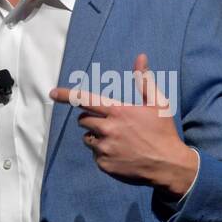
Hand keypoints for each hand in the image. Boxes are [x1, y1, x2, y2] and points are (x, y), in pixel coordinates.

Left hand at [49, 52, 196, 193]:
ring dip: (97, 137)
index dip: (67, 95)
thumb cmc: (163, 132)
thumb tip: (141, 57)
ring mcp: (104, 148)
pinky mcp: (104, 165)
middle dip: (92, 119)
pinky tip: (121, 154)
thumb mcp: (158, 103)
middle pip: (83, 120)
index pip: (85, 100)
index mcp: (118, 112)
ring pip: (88, 138)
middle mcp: (108, 129)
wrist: (168, 165)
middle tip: (111, 124)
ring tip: (119, 140)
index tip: (53, 93)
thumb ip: (144, 80)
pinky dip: (103, 154)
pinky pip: (95, 155)